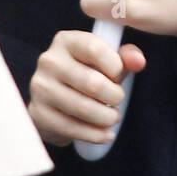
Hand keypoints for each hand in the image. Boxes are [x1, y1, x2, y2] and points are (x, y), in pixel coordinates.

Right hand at [27, 30, 146, 146]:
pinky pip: (72, 128)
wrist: (54, 101)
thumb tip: (138, 60)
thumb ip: (125, 58)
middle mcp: (49, 61)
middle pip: (92, 83)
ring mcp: (40, 87)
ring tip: (113, 116)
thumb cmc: (86, 75)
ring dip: (107, 117)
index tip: (119, 76)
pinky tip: (105, 134)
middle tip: (117, 100)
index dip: (115, 67)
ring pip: (84, 108)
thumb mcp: (106, 61)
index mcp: (66, 41)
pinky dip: (95, 134)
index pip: (96, 49)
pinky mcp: (38, 113)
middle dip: (114, 96)